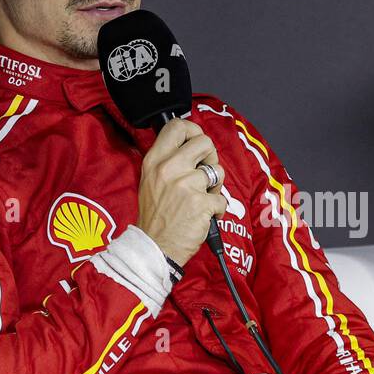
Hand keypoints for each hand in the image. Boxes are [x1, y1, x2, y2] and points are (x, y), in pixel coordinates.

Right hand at [136, 118, 228, 266]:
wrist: (155, 247)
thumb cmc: (155, 216)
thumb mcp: (150, 179)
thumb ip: (168, 160)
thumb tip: (191, 144)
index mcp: (155, 160)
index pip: (177, 126)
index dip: (193, 130)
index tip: (197, 142)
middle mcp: (169, 168)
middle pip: (204, 142)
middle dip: (211, 157)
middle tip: (205, 173)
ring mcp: (186, 185)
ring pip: (218, 171)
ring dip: (215, 187)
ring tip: (202, 199)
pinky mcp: (201, 203)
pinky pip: (222, 199)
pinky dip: (217, 210)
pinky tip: (203, 216)